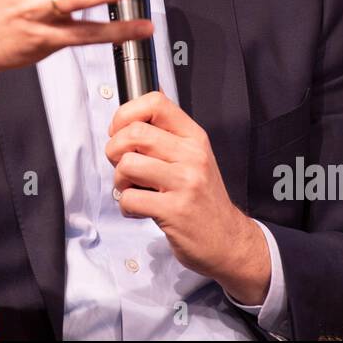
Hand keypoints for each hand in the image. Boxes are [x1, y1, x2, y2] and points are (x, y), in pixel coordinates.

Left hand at [105, 91, 270, 303]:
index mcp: (194, 138)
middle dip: (114, 149)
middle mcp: (192, 155)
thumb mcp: (194, 158)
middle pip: (134, 133)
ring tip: (131, 190)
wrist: (228, 240)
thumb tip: (135, 109)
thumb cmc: (203, 199)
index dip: (125, 114)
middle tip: (122, 165)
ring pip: (128, 164)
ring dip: (119, 180)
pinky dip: (126, 207)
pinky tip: (139, 210)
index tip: (119, 131)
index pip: (156, 102)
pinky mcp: (175, 211)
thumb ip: (167, 136)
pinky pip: (129, 199)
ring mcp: (185, 183)